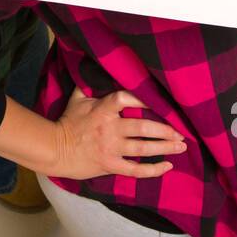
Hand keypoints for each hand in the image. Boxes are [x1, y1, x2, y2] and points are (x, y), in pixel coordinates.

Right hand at [51, 87, 186, 179]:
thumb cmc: (67, 123)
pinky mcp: (110, 165)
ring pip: (143, 149)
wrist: (54, 150)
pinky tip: (167, 166)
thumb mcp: (76, 99)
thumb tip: (93, 66)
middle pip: (143, 128)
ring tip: (181, 146)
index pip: (127, 99)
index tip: (161, 103)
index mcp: (103, 110)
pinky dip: (153, 170)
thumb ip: (88, 84)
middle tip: (181, 132)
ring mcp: (111, 149)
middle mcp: (110, 129)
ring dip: (165, 147)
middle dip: (166, 130)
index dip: (144, 100)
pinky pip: (136, 170)